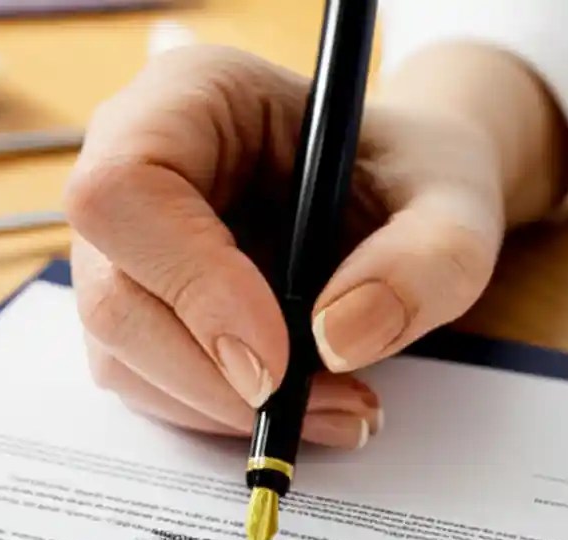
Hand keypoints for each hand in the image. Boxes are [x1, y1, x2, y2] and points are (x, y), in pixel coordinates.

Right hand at [63, 44, 522, 447]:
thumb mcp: (456, 201)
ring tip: (337, 406)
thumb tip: (339, 338)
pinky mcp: (136, 308)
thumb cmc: (409, 174)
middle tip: (315, 402)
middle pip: (110, 294)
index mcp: (188, 97)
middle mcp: (129, 164)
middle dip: (211, 375)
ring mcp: (121, 244)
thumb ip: (426, 260)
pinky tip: (303, 404)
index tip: (275, 358)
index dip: (190, 284)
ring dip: (222, 406)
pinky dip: (221, 414)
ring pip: (120, 352)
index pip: (125, 192)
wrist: (394, 196)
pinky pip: (146, 382)